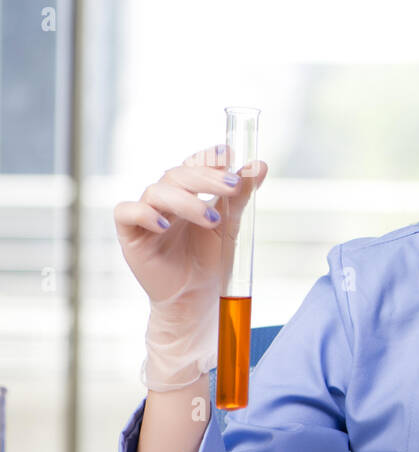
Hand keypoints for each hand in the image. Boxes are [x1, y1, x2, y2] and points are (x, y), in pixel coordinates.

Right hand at [113, 145, 267, 388]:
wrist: (197, 297)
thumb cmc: (211, 260)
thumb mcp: (229, 225)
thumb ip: (240, 195)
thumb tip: (258, 165)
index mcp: (189, 192)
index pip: (194, 163)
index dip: (208, 156)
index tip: (229, 155)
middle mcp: (166, 198)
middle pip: (178, 174)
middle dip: (207, 178)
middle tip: (232, 186)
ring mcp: (147, 214)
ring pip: (156, 191)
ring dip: (186, 201)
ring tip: (212, 219)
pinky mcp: (130, 234)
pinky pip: (126, 212)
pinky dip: (145, 214)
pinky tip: (165, 225)